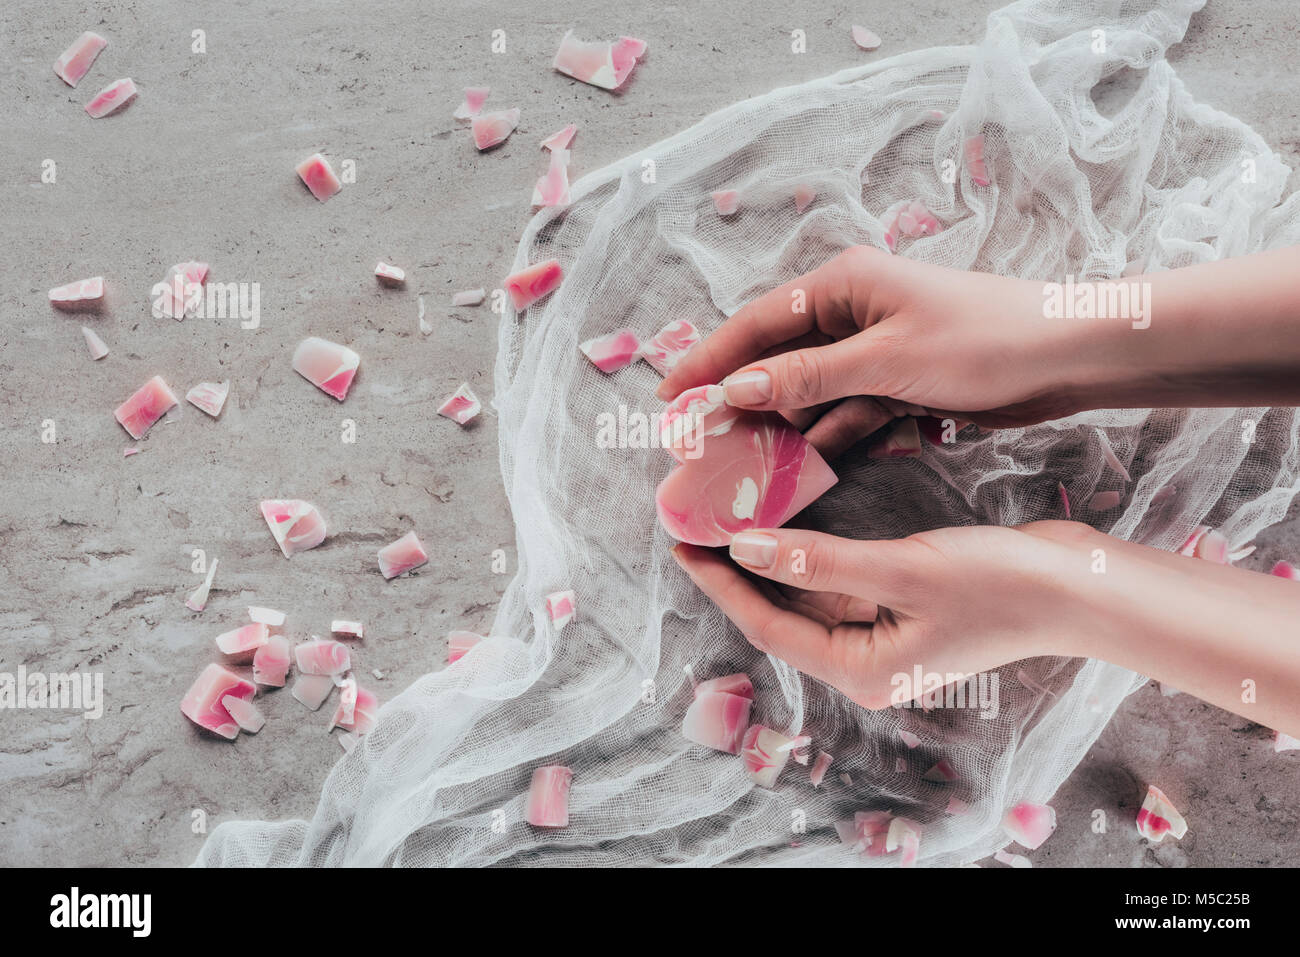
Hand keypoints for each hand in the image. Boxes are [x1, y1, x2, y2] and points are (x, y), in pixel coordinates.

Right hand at [658, 246, 1081, 438]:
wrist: (1069, 355)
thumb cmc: (982, 340)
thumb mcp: (886, 360)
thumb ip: (806, 376)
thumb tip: (734, 390)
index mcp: (842, 284)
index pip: (756, 324)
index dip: (707, 361)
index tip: (668, 396)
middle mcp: (851, 311)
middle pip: (777, 361)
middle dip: (740, 402)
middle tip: (696, 443)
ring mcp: (875, 348)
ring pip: (810, 392)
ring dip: (783, 428)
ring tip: (741, 467)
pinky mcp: (898, 381)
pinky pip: (848, 410)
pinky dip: (830, 436)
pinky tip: (802, 467)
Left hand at [673, 519, 1299, 737]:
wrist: (1079, 587)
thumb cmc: (999, 585)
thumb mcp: (902, 570)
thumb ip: (819, 563)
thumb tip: (745, 548)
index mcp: (860, 670)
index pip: (768, 626)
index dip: (720, 584)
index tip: (681, 542)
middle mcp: (864, 662)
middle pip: (780, 615)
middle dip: (736, 571)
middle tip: (695, 521)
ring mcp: (882, 637)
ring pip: (806, 598)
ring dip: (769, 560)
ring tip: (727, 513)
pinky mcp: (899, 610)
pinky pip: (837, 585)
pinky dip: (808, 556)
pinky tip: (785, 522)